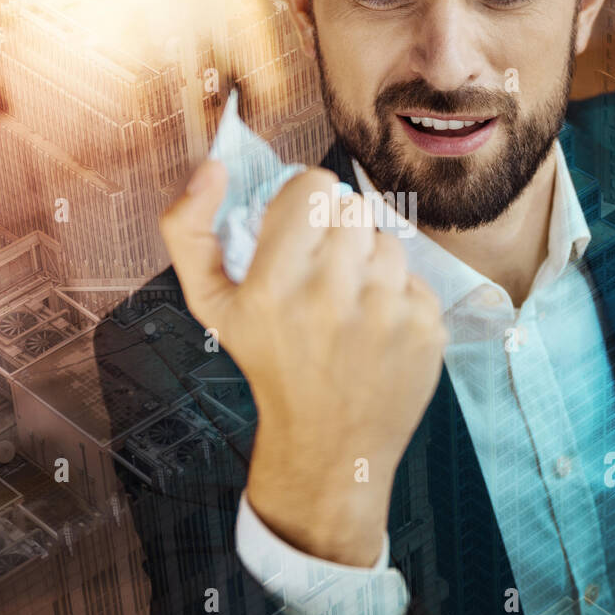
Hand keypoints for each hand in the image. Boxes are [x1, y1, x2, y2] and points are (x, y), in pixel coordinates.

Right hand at [159, 160, 447, 565]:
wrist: (329, 445)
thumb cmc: (269, 364)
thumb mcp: (210, 304)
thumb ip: (189, 229)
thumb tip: (210, 169)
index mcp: (274, 285)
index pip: (313, 187)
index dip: (304, 203)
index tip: (298, 232)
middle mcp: (331, 296)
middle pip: (353, 208)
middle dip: (336, 232)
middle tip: (323, 274)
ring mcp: (386, 312)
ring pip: (387, 239)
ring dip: (369, 263)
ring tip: (349, 303)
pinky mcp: (425, 328)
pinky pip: (416, 277)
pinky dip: (398, 297)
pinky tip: (377, 328)